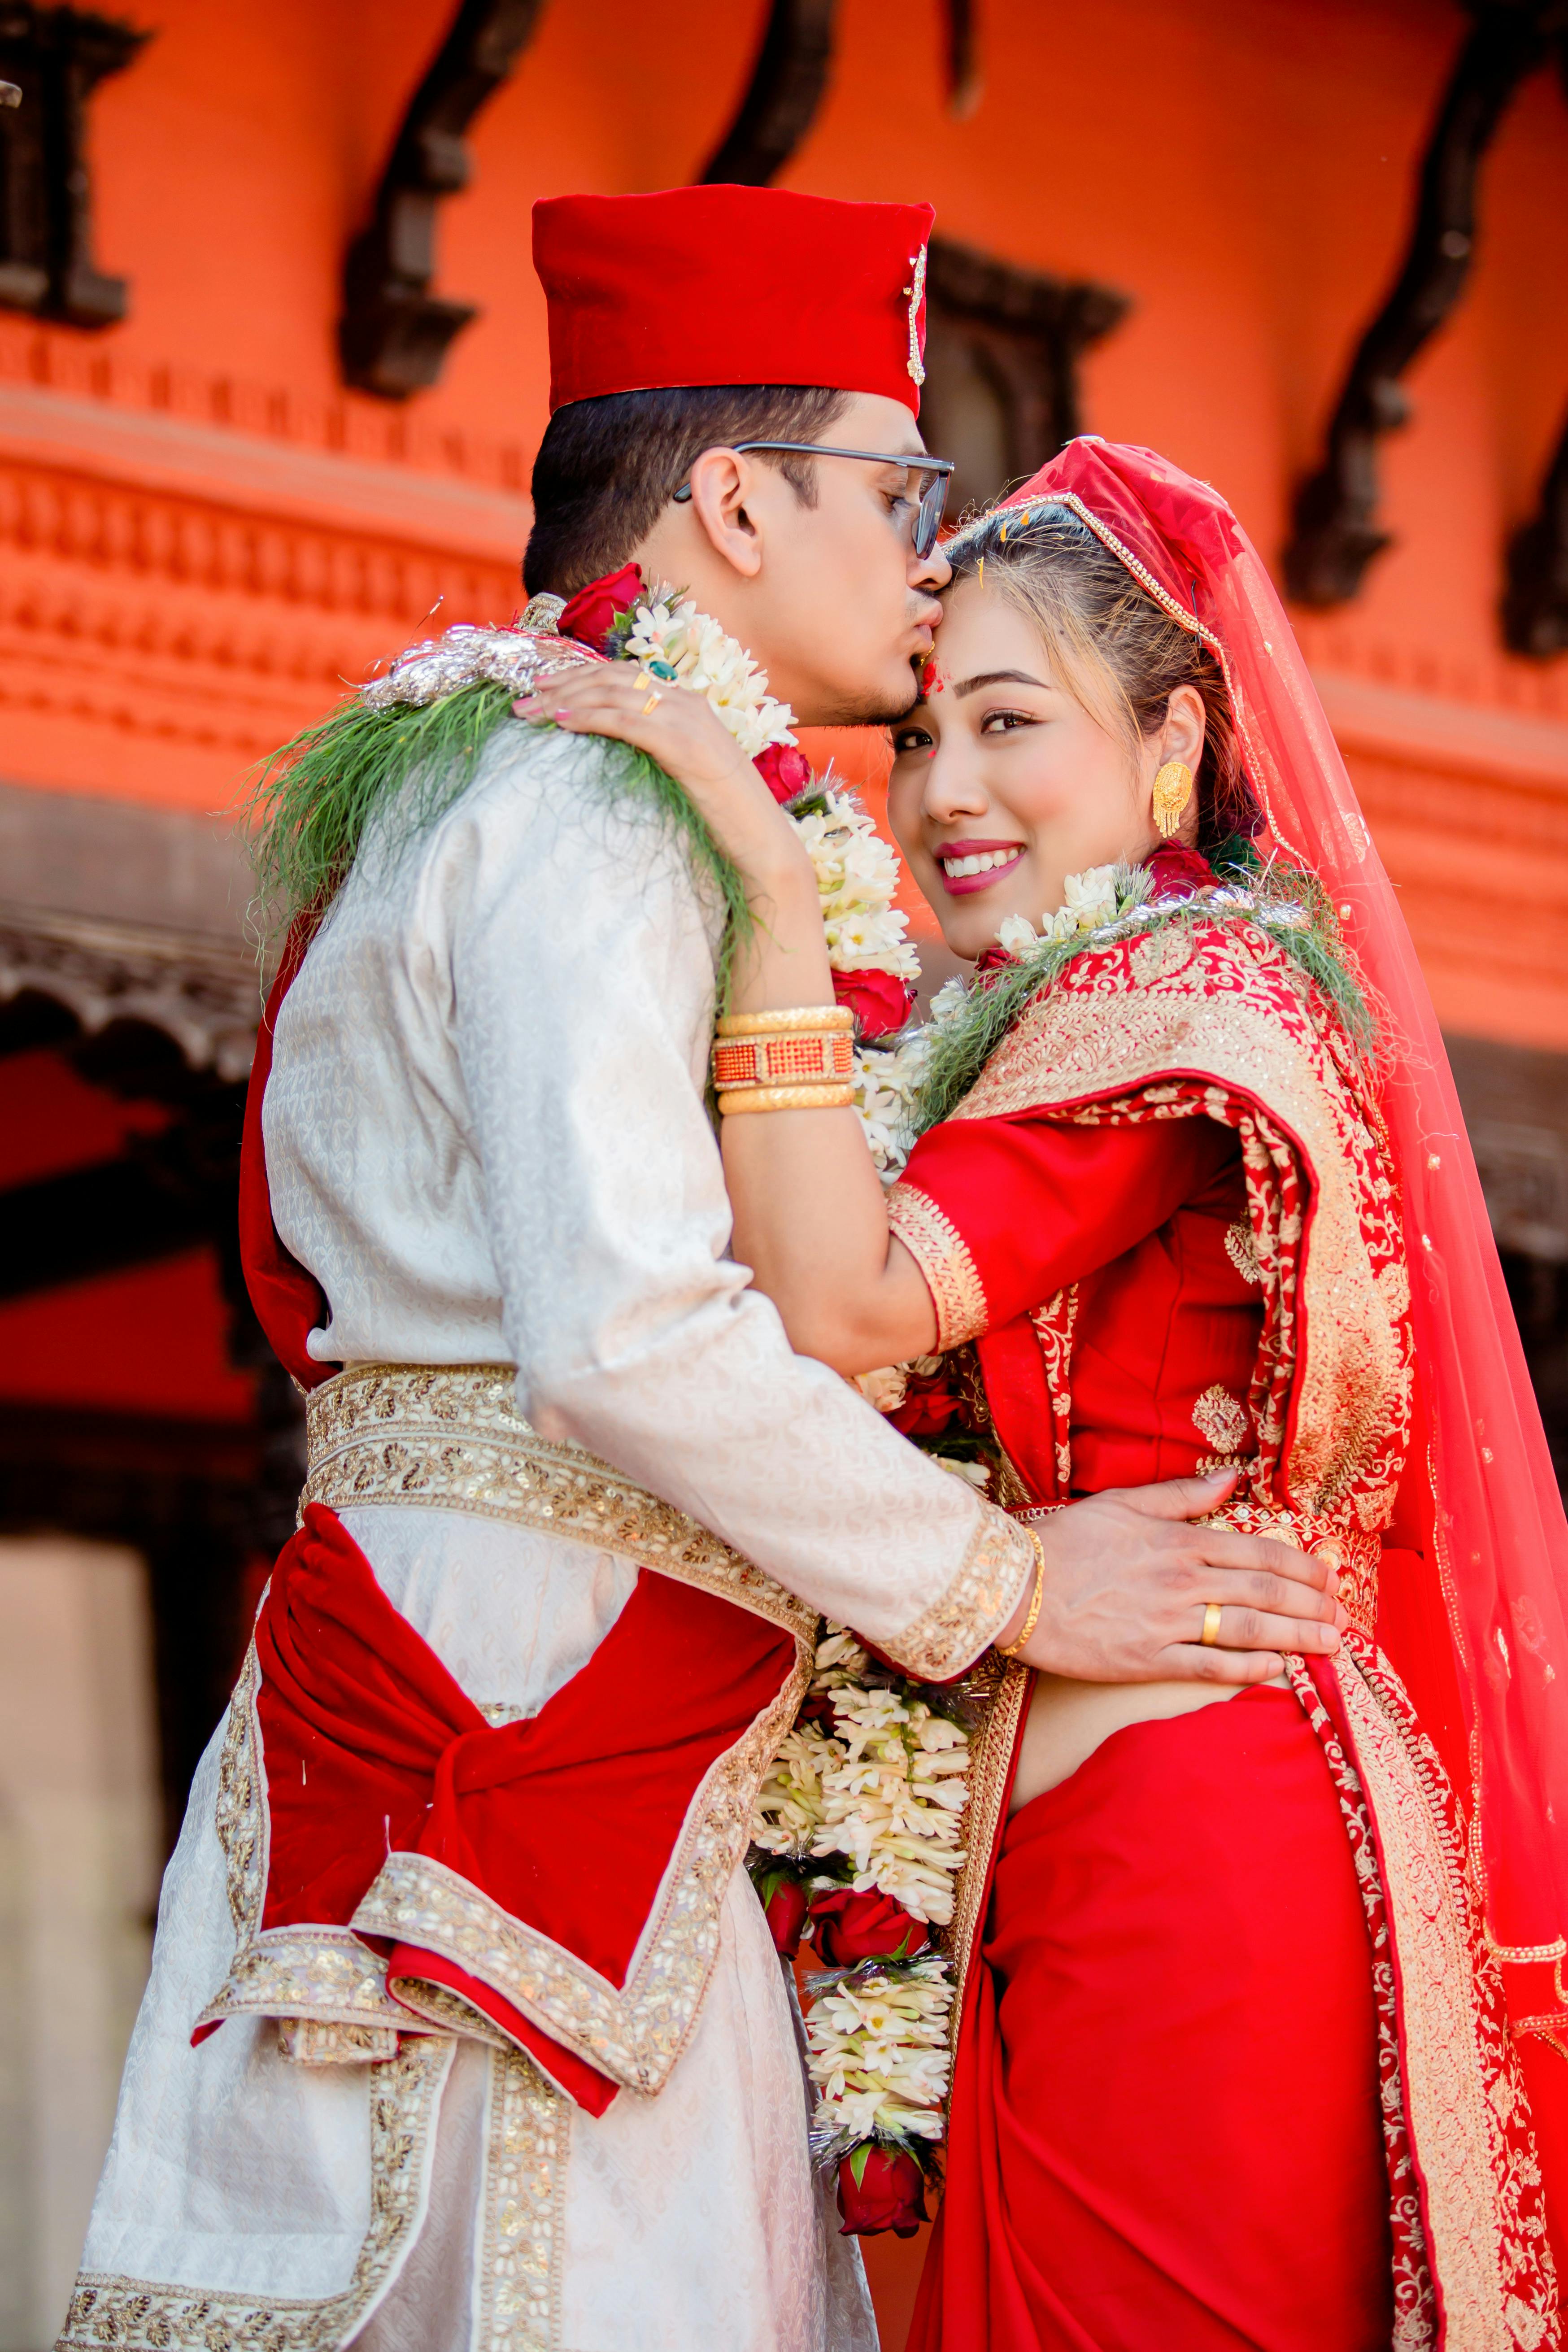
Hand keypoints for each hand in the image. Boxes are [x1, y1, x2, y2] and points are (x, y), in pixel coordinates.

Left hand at [514, 665, 808, 895]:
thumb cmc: (720, 815)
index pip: (622, 675)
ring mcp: (688, 721)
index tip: (541, 687)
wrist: (760, 841)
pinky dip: (591, 717)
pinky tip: (561, 721)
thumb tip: (609, 750)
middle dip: (562, 684)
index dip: (578, 676)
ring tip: (531, 710)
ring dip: (566, 699)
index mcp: (686, 703)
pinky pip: (628, 721)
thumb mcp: (681, 772)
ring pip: (614, 694)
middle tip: (522, 698)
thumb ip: (653, 750)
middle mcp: (687, 702)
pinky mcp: (685, 746)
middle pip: (612, 678)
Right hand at [1011, 1470, 1345, 1684]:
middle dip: (1311, 1603)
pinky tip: (1276, 1670)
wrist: (1014, 1586)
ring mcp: (1166, 1622)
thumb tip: (1233, 1479)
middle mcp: (1181, 1581)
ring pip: (1248, 1629)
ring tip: (1328, 1644)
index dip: (1301, 1566)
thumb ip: (1182, 1495)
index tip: (1330, 1576)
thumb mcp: (1124, 1504)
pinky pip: (1209, 1666)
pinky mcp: (1146, 1659)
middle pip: (1264, 1591)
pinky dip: (1248, 1668)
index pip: (1258, 1551)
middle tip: (1342, 1615)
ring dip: (1296, 1636)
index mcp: (1179, 1542)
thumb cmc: (1067, 1543)